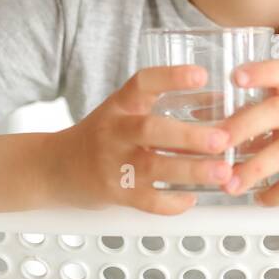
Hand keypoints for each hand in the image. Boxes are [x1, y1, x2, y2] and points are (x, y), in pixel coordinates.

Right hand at [51, 65, 234, 213]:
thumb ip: (163, 106)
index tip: (201, 74)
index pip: (143, 83)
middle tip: (222, 139)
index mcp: (120, 105)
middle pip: (150, 130)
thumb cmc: (100, 137)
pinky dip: (173, 203)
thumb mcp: (123, 112)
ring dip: (192, 171)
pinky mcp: (116, 194)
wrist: (55, 168)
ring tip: (223, 171)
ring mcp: (114, 164)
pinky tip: (191, 197)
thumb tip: (218, 102)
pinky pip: (148, 201)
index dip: (171, 77)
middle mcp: (115, 132)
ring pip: (154, 168)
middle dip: (188, 135)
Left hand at [217, 59, 278, 205]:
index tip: (236, 77)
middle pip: (275, 111)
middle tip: (217, 143)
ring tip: (229, 185)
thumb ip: (258, 114)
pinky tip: (260, 198)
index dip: (260, 71)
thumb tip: (203, 123)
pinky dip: (274, 194)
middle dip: (242, 127)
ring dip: (252, 170)